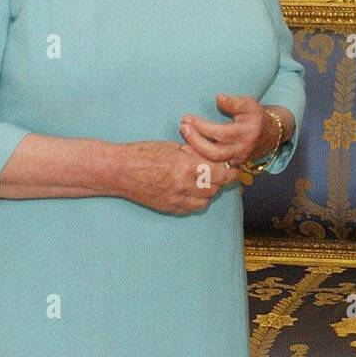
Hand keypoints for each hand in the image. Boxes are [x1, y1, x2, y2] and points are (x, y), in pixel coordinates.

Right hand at [115, 141, 240, 214]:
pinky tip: (191, 192)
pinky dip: (196, 202)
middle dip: (220, 181)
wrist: (120, 171)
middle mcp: (183, 186)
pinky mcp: (168, 208)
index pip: (220, 174)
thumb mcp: (173, 147)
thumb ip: (194, 155)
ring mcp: (175, 200)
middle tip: (219, 174)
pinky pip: (190, 209)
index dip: (231, 173)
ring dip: (208, 193)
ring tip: (204, 182)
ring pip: (204, 202)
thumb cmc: (144, 153)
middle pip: (214, 189)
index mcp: (186, 167)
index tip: (235, 170)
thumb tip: (211, 158)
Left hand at [179, 93, 276, 166]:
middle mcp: (241, 149)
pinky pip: (214, 169)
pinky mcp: (231, 167)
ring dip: (195, 155)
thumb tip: (218, 98)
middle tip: (183, 128)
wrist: (269, 137)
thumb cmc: (255, 118)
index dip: (203, 127)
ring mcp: (236, 161)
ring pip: (213, 165)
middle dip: (196, 142)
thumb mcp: (249, 105)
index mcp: (246, 133)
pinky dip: (200, 163)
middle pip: (215, 153)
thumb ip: (234, 102)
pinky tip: (189, 155)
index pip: (221, 133)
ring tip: (181, 144)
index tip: (188, 119)